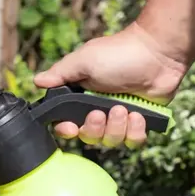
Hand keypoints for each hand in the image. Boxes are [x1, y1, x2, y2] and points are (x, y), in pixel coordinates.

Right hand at [33, 23, 187, 147]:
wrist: (158, 54)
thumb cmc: (119, 54)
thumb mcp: (83, 61)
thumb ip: (60, 73)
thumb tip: (36, 81)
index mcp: (81, 99)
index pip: (66, 125)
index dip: (68, 131)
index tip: (72, 126)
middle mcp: (98, 111)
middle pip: (88, 138)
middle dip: (95, 128)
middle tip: (103, 112)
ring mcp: (119, 118)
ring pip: (111, 142)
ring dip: (117, 127)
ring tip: (125, 108)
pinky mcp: (140, 122)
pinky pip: (133, 141)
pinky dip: (136, 131)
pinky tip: (139, 114)